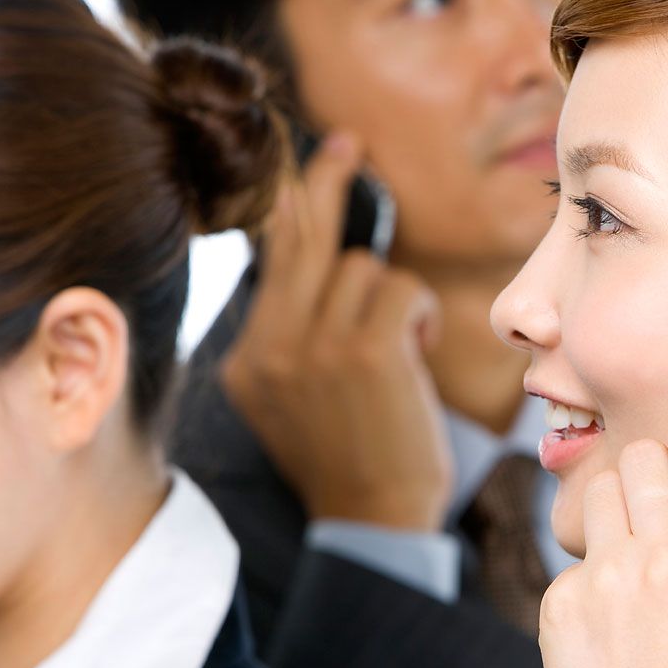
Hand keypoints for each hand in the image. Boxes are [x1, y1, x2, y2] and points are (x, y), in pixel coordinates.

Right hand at [221, 134, 452, 530]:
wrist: (376, 521)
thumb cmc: (352, 456)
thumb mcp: (299, 397)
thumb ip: (296, 335)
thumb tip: (321, 261)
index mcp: (248, 359)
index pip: (268, 263)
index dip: (292, 215)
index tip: (302, 179)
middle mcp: (269, 347)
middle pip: (298, 236)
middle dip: (325, 182)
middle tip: (346, 146)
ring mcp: (313, 347)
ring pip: (360, 267)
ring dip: (393, 297)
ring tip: (403, 344)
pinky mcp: (364, 351)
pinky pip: (400, 288)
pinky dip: (419, 311)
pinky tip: (418, 349)